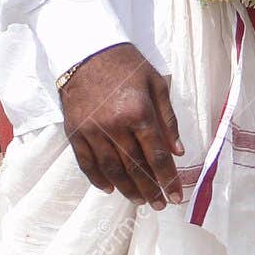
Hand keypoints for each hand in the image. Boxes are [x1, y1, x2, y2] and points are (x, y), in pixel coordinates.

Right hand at [59, 44, 184, 208]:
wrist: (86, 49)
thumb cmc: (126, 65)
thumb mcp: (156, 84)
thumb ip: (168, 119)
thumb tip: (178, 151)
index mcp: (139, 113)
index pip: (157, 155)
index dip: (168, 179)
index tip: (176, 196)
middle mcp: (115, 126)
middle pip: (135, 167)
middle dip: (150, 190)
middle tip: (160, 205)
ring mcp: (93, 130)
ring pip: (111, 170)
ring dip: (127, 189)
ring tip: (140, 201)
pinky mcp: (75, 131)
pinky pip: (86, 162)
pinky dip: (97, 178)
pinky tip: (109, 188)